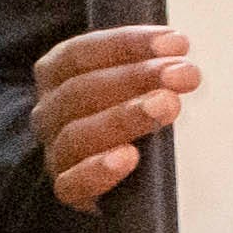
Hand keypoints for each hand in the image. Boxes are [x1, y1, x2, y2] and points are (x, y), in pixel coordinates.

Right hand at [31, 21, 200, 212]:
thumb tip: (182, 61)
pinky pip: (72, 183)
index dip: (126, 44)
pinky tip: (129, 157)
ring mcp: (55, 152)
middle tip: (183, 74)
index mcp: (57, 75)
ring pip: (77, 134)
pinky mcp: (67, 189)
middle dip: (136, 78)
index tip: (176, 43)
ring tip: (168, 106)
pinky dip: (99, 170)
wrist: (114, 177)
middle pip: (80, 90)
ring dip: (125, 116)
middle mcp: (49, 112)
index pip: (80, 53)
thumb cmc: (129, 116)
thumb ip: (150, 70)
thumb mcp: (134, 84)